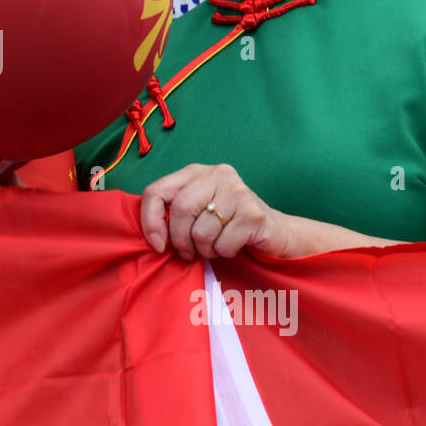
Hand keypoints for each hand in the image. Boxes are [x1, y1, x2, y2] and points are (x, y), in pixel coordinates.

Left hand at [139, 163, 293, 259]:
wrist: (275, 232)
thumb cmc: (227, 224)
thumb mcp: (197, 210)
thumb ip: (173, 212)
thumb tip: (151, 236)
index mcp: (195, 171)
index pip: (156, 191)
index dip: (150, 221)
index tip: (158, 244)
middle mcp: (216, 174)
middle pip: (180, 211)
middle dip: (179, 241)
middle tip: (188, 253)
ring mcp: (237, 191)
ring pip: (201, 232)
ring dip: (205, 250)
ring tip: (215, 246)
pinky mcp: (253, 213)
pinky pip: (222, 244)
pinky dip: (223, 253)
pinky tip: (233, 245)